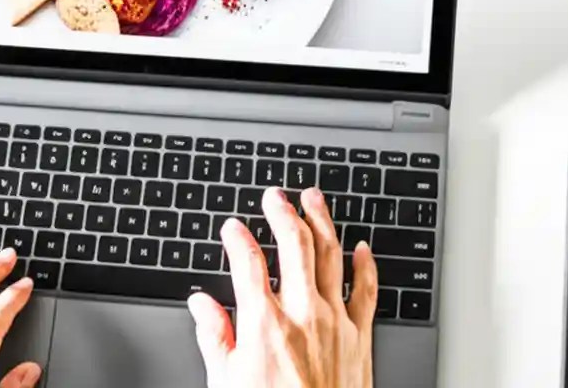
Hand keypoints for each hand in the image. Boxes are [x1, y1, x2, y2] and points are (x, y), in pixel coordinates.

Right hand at [188, 187, 378, 387]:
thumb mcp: (226, 382)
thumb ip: (213, 337)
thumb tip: (201, 305)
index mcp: (263, 325)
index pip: (246, 262)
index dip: (236, 238)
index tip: (232, 228)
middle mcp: (302, 315)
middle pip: (293, 244)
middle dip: (282, 212)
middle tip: (274, 196)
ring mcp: (335, 323)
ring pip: (331, 255)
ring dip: (321, 220)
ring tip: (313, 199)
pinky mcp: (360, 337)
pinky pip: (366, 290)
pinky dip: (364, 264)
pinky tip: (360, 247)